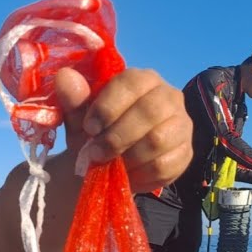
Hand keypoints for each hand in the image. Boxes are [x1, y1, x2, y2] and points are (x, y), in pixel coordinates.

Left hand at [54, 67, 191, 193]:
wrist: (105, 165)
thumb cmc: (93, 134)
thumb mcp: (79, 119)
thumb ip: (74, 99)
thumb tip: (65, 75)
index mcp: (142, 79)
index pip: (132, 83)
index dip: (108, 107)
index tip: (89, 129)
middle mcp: (168, 96)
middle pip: (150, 111)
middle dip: (117, 136)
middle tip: (96, 154)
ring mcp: (181, 124)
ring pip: (159, 140)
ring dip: (128, 157)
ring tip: (111, 165)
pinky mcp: (186, 152)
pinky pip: (166, 165)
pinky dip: (141, 175)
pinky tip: (127, 176)